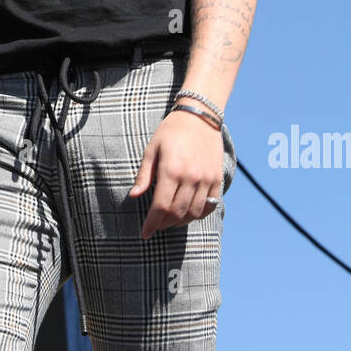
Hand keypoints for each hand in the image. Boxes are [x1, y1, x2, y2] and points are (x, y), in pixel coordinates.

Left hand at [128, 109, 222, 236]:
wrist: (200, 116)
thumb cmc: (171, 131)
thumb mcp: (151, 149)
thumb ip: (144, 175)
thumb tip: (133, 196)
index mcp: (171, 170)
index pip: (160, 207)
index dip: (151, 224)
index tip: (144, 234)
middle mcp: (190, 177)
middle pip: (176, 213)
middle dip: (163, 224)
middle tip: (155, 226)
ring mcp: (206, 179)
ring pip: (193, 213)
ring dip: (180, 222)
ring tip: (170, 220)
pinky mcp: (217, 179)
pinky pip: (210, 206)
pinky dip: (198, 214)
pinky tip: (188, 213)